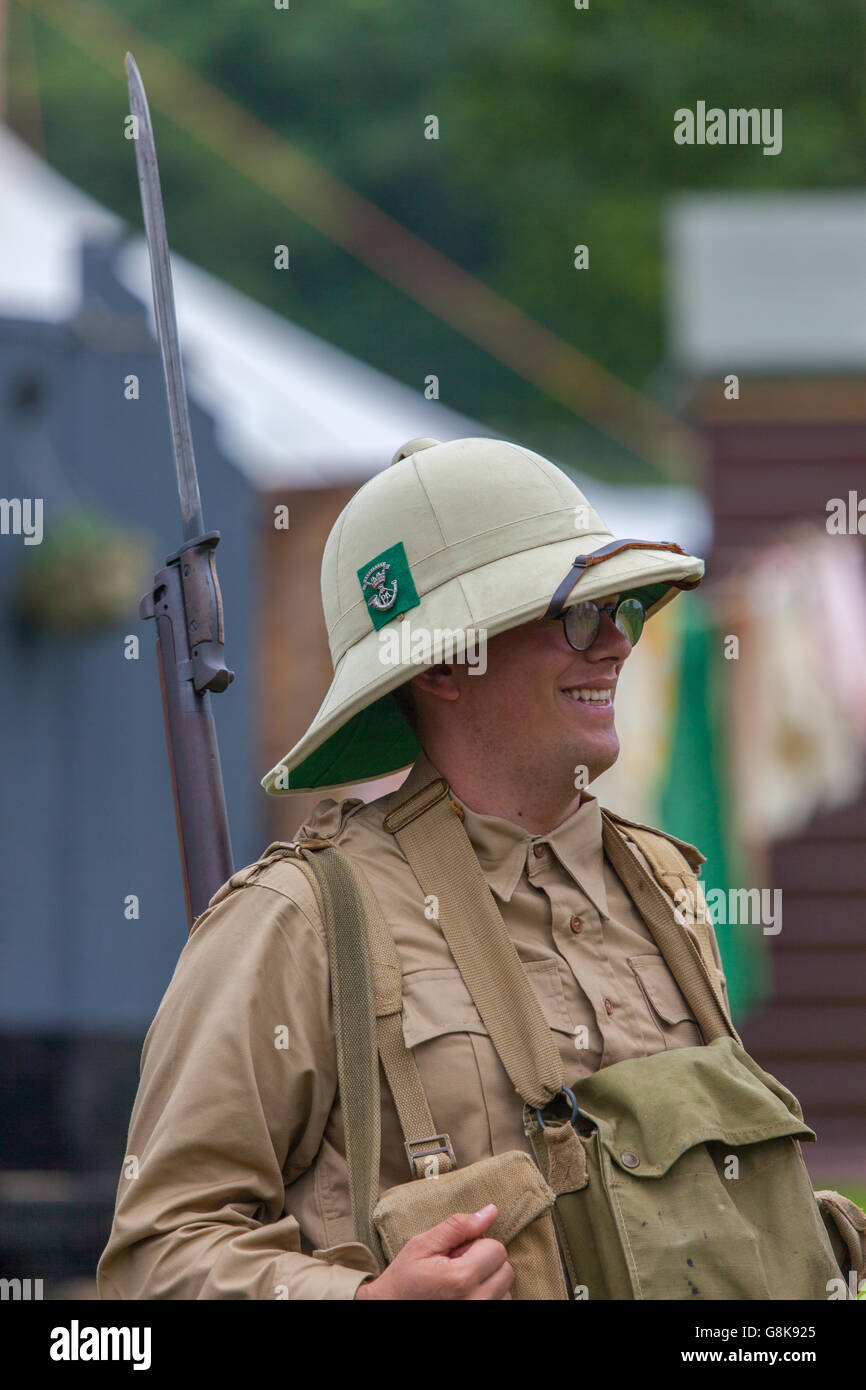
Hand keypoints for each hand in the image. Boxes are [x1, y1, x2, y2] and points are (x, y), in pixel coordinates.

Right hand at [354, 1203, 513, 1299]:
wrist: (388, 1308)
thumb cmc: (404, 1279)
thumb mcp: (423, 1245)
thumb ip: (458, 1226)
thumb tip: (491, 1211)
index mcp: (461, 1279)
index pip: (497, 1249)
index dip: (476, 1245)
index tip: (456, 1254)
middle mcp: (476, 1302)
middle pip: (506, 1270)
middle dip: (485, 1262)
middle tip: (457, 1268)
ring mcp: (478, 1314)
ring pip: (506, 1289)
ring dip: (488, 1282)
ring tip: (460, 1284)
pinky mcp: (478, 1322)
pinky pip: (501, 1304)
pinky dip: (488, 1296)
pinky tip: (466, 1295)